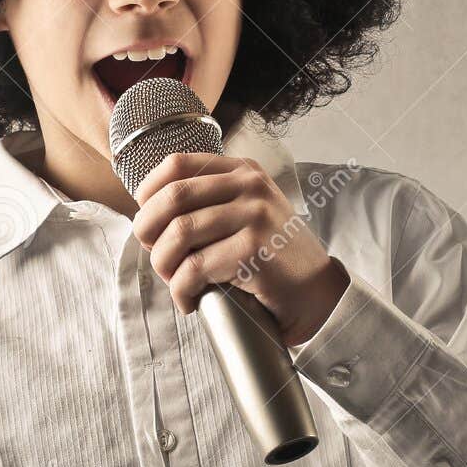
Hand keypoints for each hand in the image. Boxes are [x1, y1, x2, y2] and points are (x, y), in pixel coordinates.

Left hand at [130, 152, 349, 346]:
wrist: (319, 294)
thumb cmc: (274, 258)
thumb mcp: (249, 213)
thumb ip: (212, 202)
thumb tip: (150, 215)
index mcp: (243, 171)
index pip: (177, 164)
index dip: (148, 192)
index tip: (147, 221)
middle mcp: (249, 186)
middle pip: (172, 197)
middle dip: (148, 231)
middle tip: (157, 258)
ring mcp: (253, 216)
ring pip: (178, 234)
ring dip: (164, 266)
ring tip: (175, 283)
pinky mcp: (252, 251)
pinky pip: (194, 269)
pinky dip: (181, 291)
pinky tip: (189, 301)